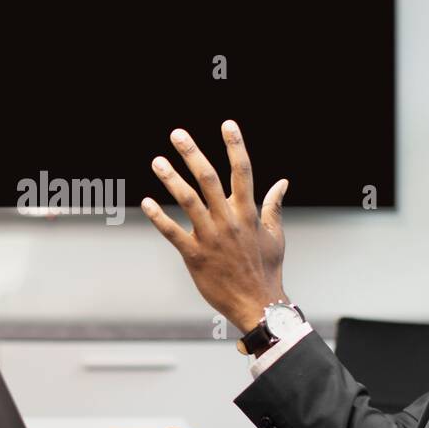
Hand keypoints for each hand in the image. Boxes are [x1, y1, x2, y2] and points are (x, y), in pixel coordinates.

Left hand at [142, 121, 289, 332]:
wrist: (257, 303)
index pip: (243, 172)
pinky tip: (146, 202)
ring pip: (188, 201)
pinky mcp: (195, 256)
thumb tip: (282, 182)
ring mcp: (211, 238)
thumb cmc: (267, 269)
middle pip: (209, 179)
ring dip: (171, 179)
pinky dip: (159, 217)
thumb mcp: (275, 235)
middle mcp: (229, 221)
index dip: (236, 146)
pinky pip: (174, 233)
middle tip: (177, 134)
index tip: (228, 124)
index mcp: (249, 213)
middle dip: (193, 154)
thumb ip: (274, 206)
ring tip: (157, 161)